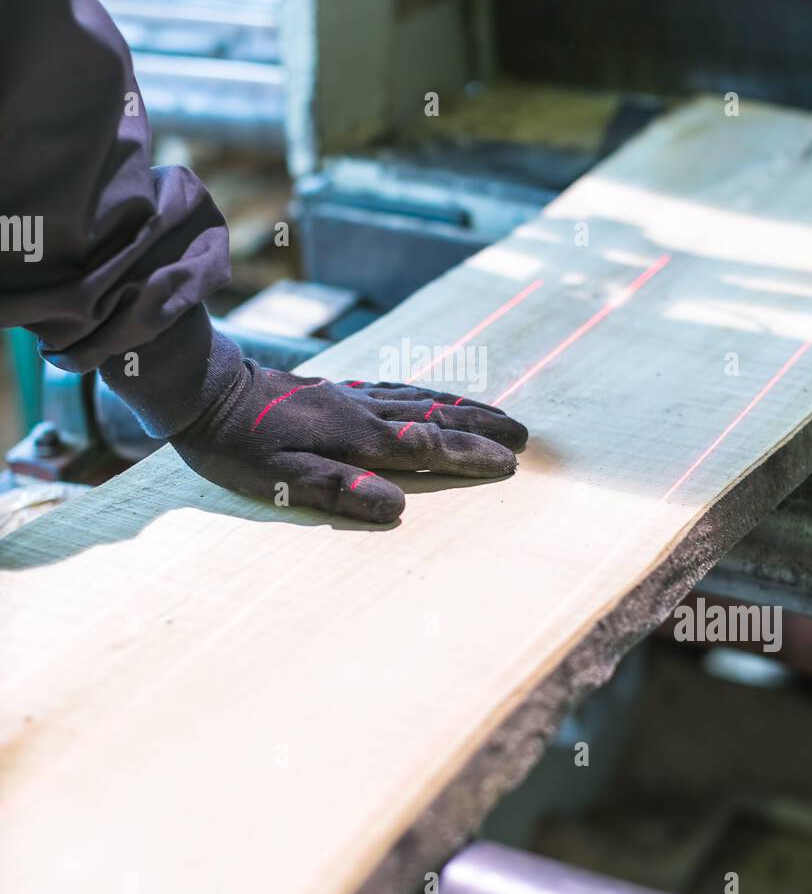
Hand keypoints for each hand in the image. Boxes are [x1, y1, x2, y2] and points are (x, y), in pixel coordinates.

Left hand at [170, 362, 527, 522]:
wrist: (205, 388)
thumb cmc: (238, 444)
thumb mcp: (280, 480)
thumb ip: (339, 491)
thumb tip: (398, 507)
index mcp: (356, 437)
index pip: (427, 447)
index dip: (470, 455)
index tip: (509, 463)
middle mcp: (362, 410)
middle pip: (435, 416)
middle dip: (482, 426)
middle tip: (524, 435)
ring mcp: (350, 394)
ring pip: (420, 399)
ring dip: (463, 407)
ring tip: (496, 413)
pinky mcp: (335, 386)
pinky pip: (396, 387)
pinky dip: (427, 393)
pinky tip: (432, 396)